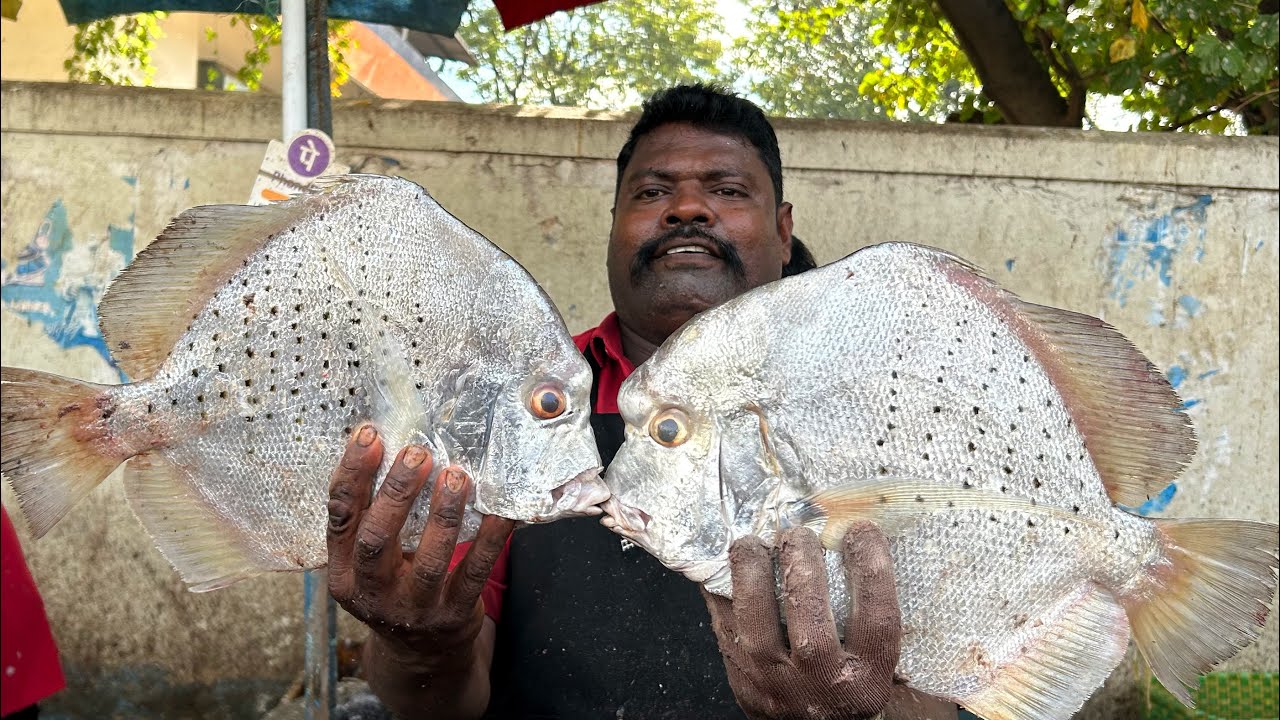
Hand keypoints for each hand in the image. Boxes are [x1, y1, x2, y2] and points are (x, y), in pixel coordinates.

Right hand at [325, 424, 514, 674]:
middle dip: (396, 492)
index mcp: (344, 571)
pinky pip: (474, 572)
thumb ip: (372, 517)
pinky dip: (490, 539)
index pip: (340, 517)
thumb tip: (391, 446)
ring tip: (456, 476)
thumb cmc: (394, 587)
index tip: (370, 435)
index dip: (353, 474)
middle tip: (418, 453)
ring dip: (444, 513)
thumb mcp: (368, 561)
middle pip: (378, 538)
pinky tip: (500, 511)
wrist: (421, 654)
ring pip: (428, 558)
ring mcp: (414, 608)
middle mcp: (373, 592)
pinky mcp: (453, 615)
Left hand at [703, 523, 901, 719]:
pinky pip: (724, 629)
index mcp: (867, 679)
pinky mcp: (741, 681)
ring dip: (751, 577)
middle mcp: (822, 685)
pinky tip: (727, 565)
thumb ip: (867, 613)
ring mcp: (776, 685)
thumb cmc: (847, 683)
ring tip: (752, 542)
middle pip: (811, 621)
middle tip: (798, 533)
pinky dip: (722, 593)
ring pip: (757, 627)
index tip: (861, 530)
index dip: (871, 570)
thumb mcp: (872, 661)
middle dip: (802, 568)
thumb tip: (853, 537)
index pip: (877, 620)